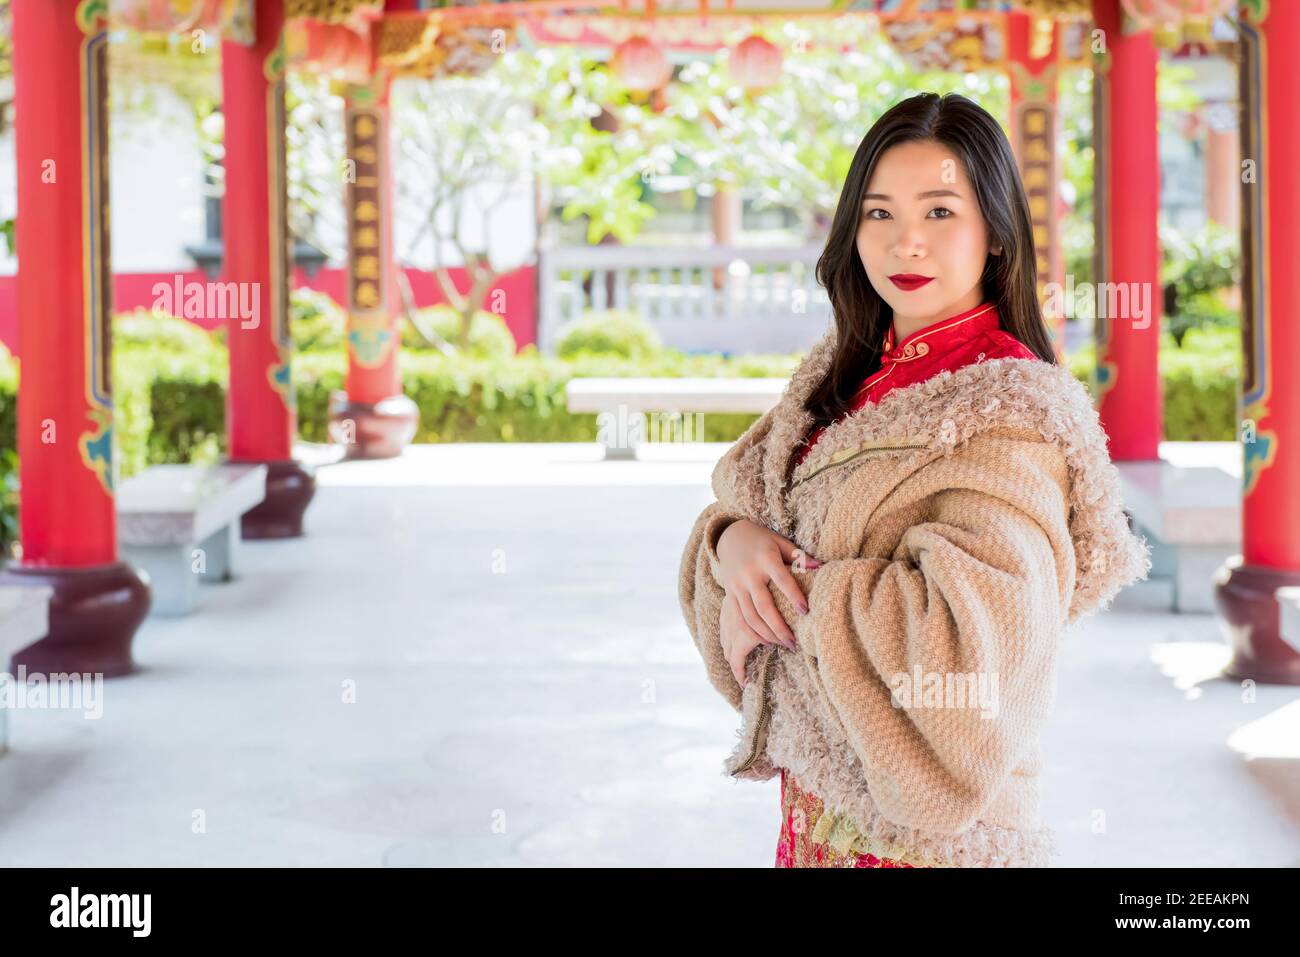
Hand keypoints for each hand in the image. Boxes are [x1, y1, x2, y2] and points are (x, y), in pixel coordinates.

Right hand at [716, 519, 820, 685]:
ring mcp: (736, 585)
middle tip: (794, 643)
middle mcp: (749, 573)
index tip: (806, 612)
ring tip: (783, 644)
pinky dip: (752, 632)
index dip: (794, 596)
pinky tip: (765, 640)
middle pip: (764, 605)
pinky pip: (738, 617)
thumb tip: (821, 567)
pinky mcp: (729, 593)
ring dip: (766, 634)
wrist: (730, 537)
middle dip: (779, 627)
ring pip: (750, 616)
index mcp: (765, 558)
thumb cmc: (763, 540)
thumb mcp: (780, 542)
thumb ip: (799, 556)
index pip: (782, 580)